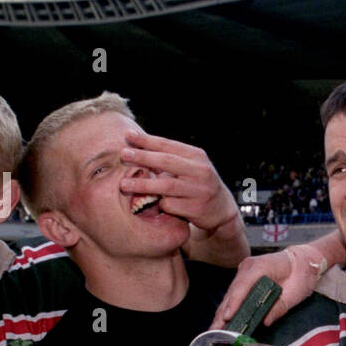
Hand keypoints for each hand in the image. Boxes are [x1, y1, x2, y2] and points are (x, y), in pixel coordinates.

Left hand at [119, 129, 240, 232]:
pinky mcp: (197, 209)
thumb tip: (136, 145)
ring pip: (166, 186)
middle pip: (166, 162)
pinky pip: (171, 205)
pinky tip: (154, 204)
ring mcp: (200, 190)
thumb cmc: (197, 184)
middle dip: (143, 157)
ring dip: (143, 185)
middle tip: (123, 155)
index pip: (168, 145)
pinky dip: (159, 203)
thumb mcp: (189, 166)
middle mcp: (200, 171)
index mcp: (197, 156)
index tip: (128, 136)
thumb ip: (169, 158)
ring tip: (123, 185)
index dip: (147, 140)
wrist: (221, 208)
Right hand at [210, 243, 328, 328]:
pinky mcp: (244, 277)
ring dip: (222, 312)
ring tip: (216, 329)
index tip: (227, 316)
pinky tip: (223, 320)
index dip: (234, 303)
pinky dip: (228, 307)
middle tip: (216, 330)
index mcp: (261, 267)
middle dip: (223, 313)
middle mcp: (248, 267)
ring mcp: (244, 271)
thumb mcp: (295, 293)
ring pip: (230, 294)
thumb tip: (265, 321)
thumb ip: (279, 307)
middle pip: (232, 292)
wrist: (303, 261)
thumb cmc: (300, 274)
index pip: (243, 286)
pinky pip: (234, 293)